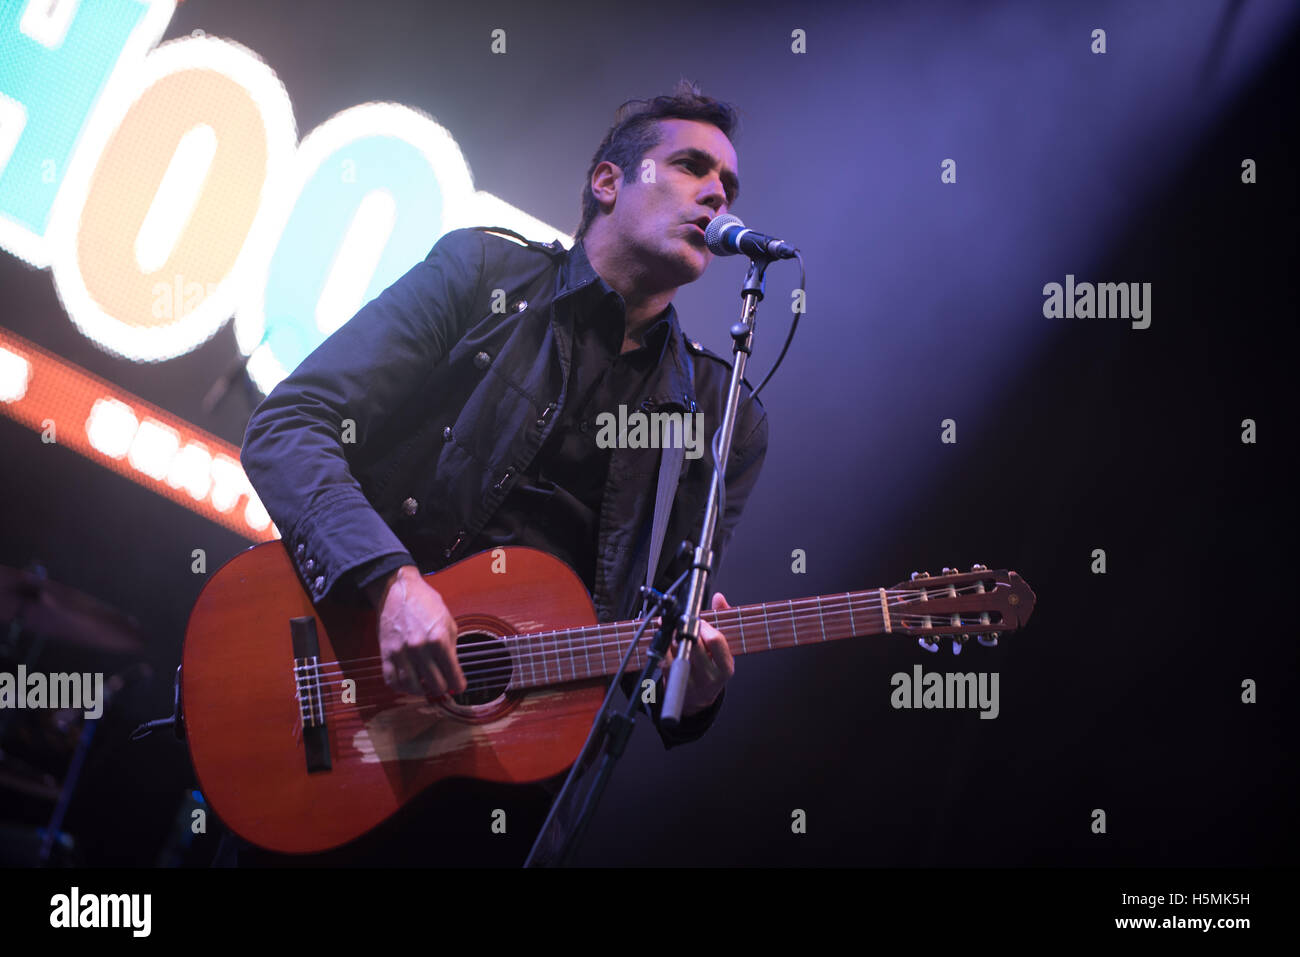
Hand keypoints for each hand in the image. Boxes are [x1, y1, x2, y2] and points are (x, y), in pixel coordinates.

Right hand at [368, 565, 465, 698]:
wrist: (398, 590)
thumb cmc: (426, 604)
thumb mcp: (448, 622)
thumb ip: (451, 648)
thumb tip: (453, 671)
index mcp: (439, 639)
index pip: (452, 675)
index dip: (458, 685)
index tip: (459, 687)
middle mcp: (419, 648)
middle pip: (435, 685)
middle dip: (443, 689)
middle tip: (445, 686)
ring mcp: (401, 652)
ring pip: (413, 688)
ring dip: (423, 691)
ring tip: (427, 686)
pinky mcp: (386, 654)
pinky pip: (392, 681)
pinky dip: (402, 687)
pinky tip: (410, 682)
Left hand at [663, 591, 735, 715]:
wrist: (698, 698)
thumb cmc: (712, 667)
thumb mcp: (722, 648)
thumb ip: (721, 619)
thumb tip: (719, 598)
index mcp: (725, 667)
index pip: (716, 640)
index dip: (705, 626)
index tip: (700, 620)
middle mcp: (709, 677)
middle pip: (694, 644)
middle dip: (687, 628)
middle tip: (683, 622)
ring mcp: (690, 681)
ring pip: (677, 649)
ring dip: (673, 635)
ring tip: (675, 630)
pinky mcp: (673, 682)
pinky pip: (664, 657)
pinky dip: (663, 645)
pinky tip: (666, 640)